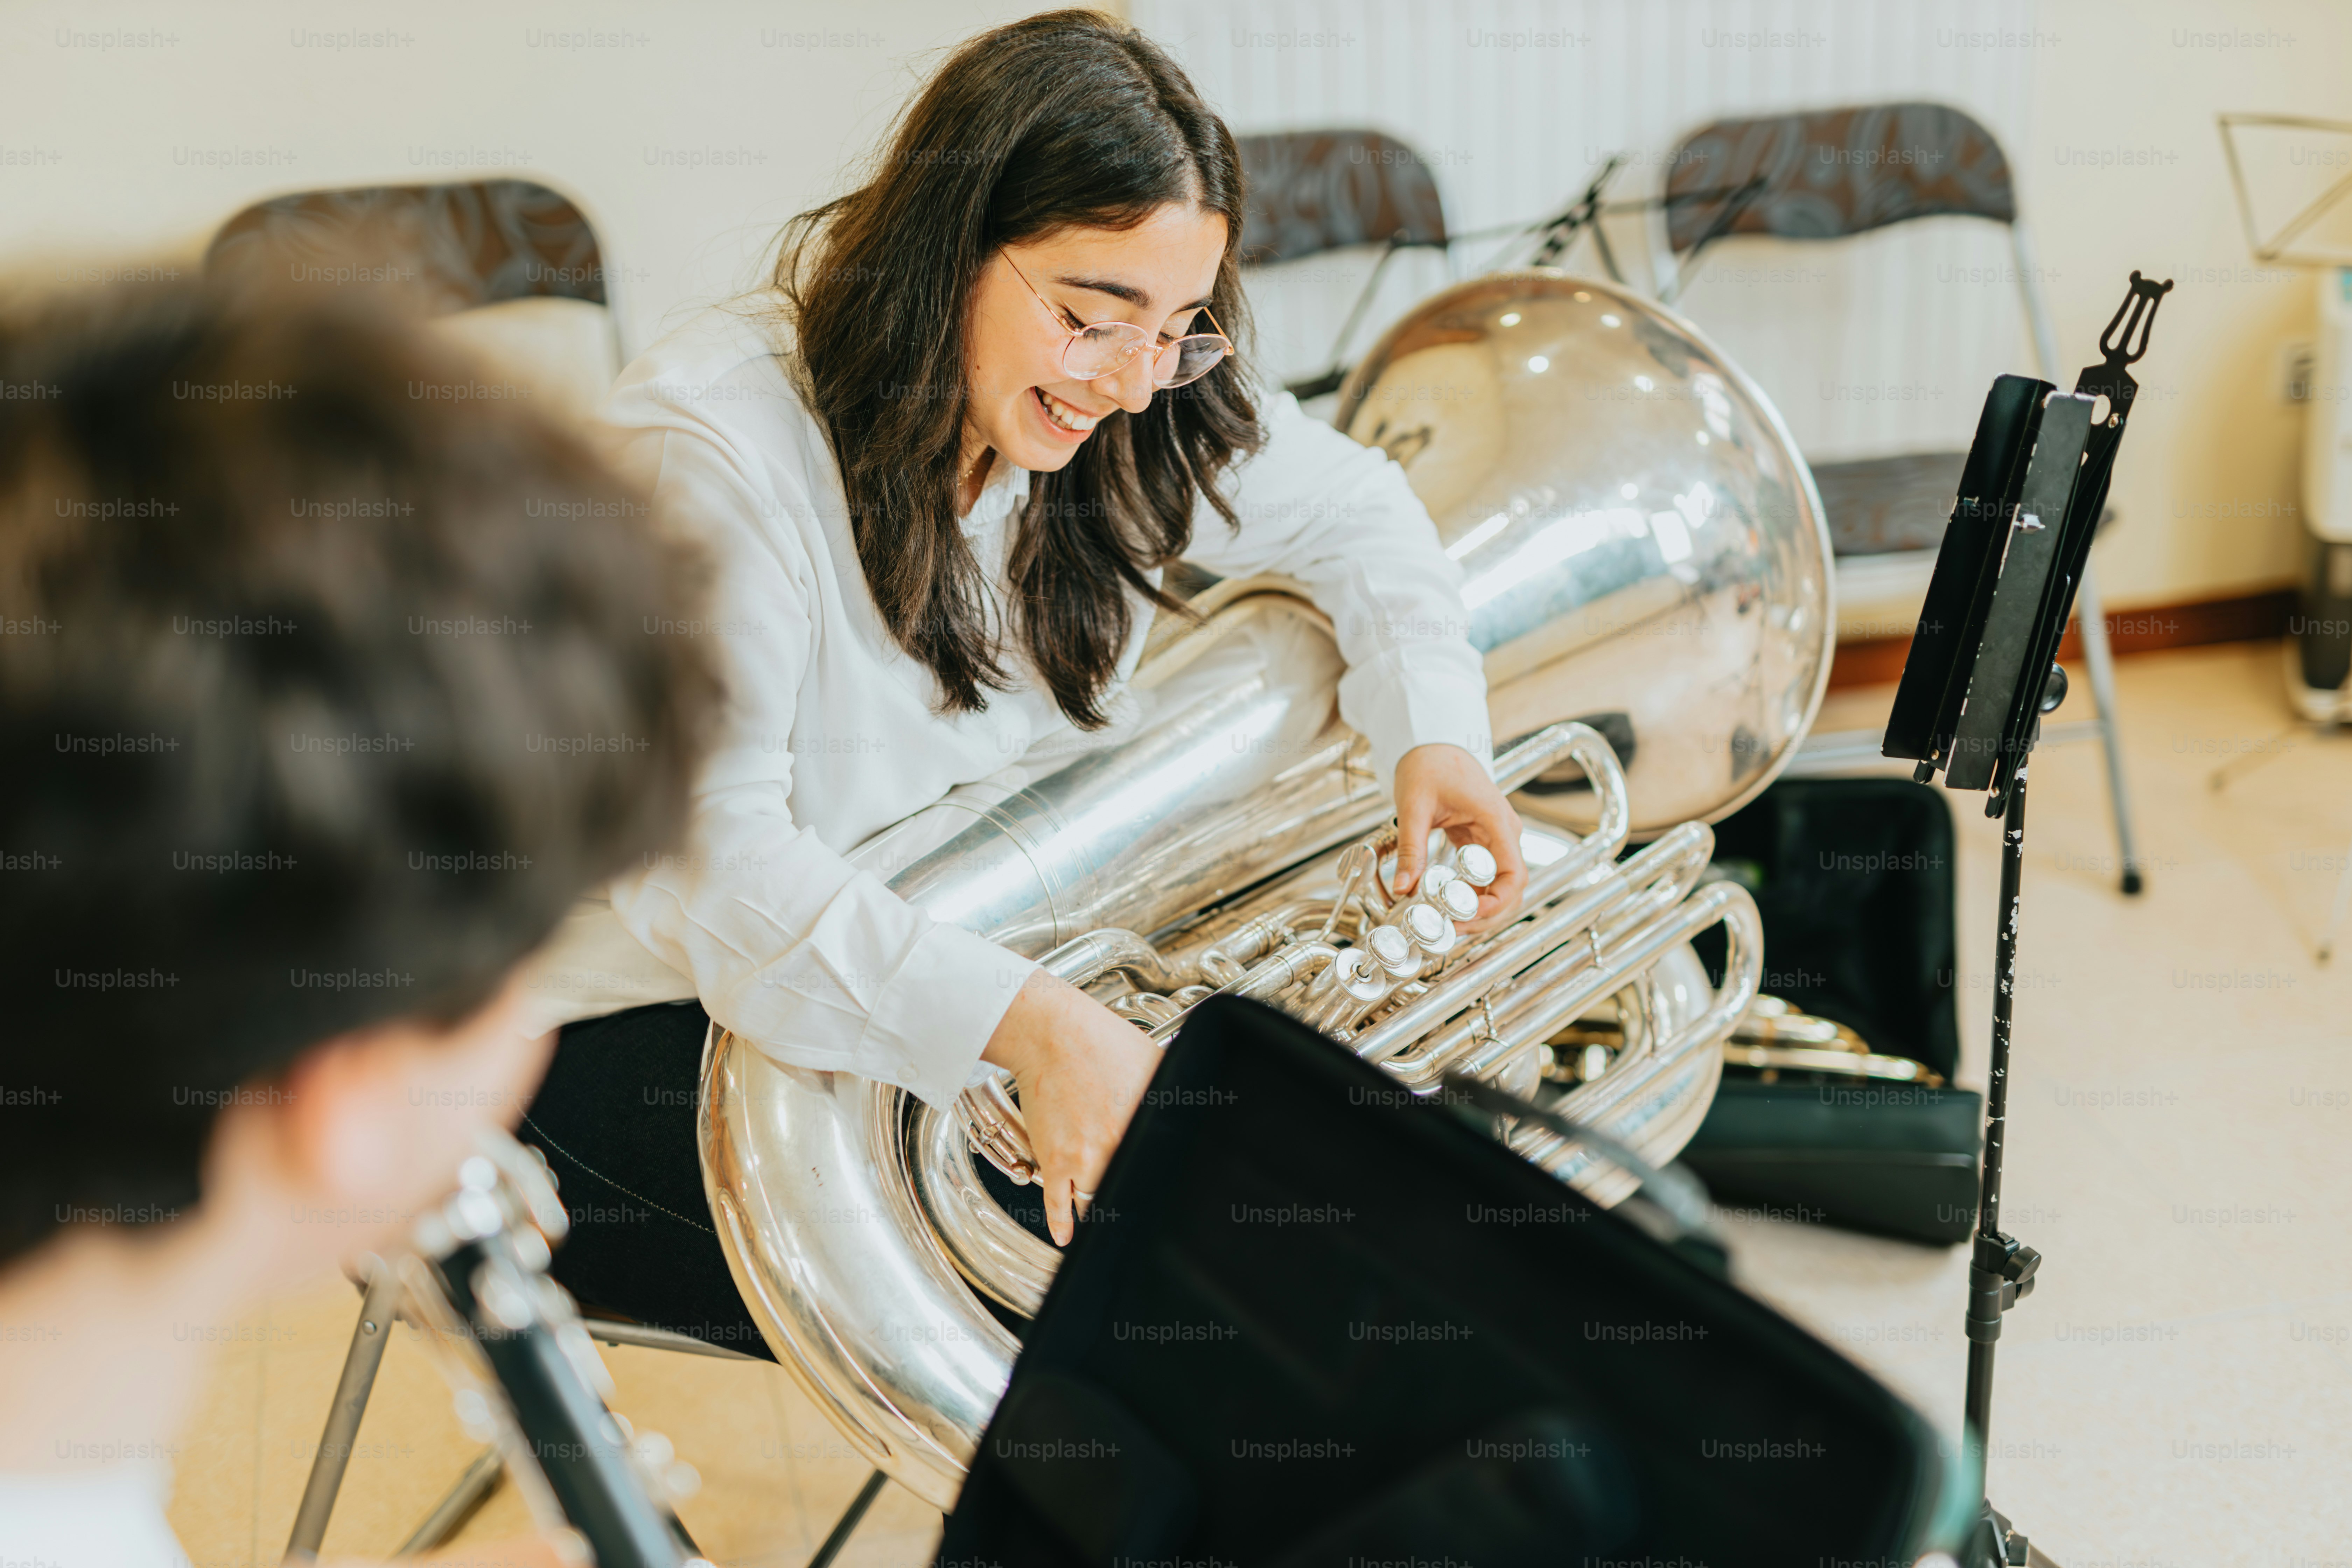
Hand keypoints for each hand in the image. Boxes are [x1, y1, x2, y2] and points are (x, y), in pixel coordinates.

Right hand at [980, 969, 1159, 1244]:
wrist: (1052, 1033)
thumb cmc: (1102, 1041)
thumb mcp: (1156, 1063)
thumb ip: (1175, 1093)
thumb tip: (1199, 1108)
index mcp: (1147, 1125)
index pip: (1163, 1172)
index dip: (1167, 1191)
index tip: (1169, 1200)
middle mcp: (1118, 1147)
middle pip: (1131, 1192)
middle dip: (1136, 1206)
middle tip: (1141, 1215)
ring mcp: (1084, 1158)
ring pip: (1096, 1204)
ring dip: (1101, 1214)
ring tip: (1107, 1222)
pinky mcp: (1054, 1160)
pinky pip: (1057, 1204)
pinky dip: (1062, 1225)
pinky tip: (1065, 1237)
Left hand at [1392, 743, 1528, 934]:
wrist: (1432, 744)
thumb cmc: (1429, 765)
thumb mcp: (1414, 807)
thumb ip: (1411, 849)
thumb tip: (1403, 888)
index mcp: (1496, 821)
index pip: (1514, 873)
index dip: (1498, 903)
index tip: (1470, 916)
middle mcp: (1504, 832)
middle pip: (1511, 887)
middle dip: (1487, 914)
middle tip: (1454, 929)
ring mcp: (1496, 838)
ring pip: (1500, 885)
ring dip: (1481, 908)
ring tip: (1450, 922)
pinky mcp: (1483, 841)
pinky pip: (1485, 875)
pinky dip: (1472, 894)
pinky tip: (1451, 905)